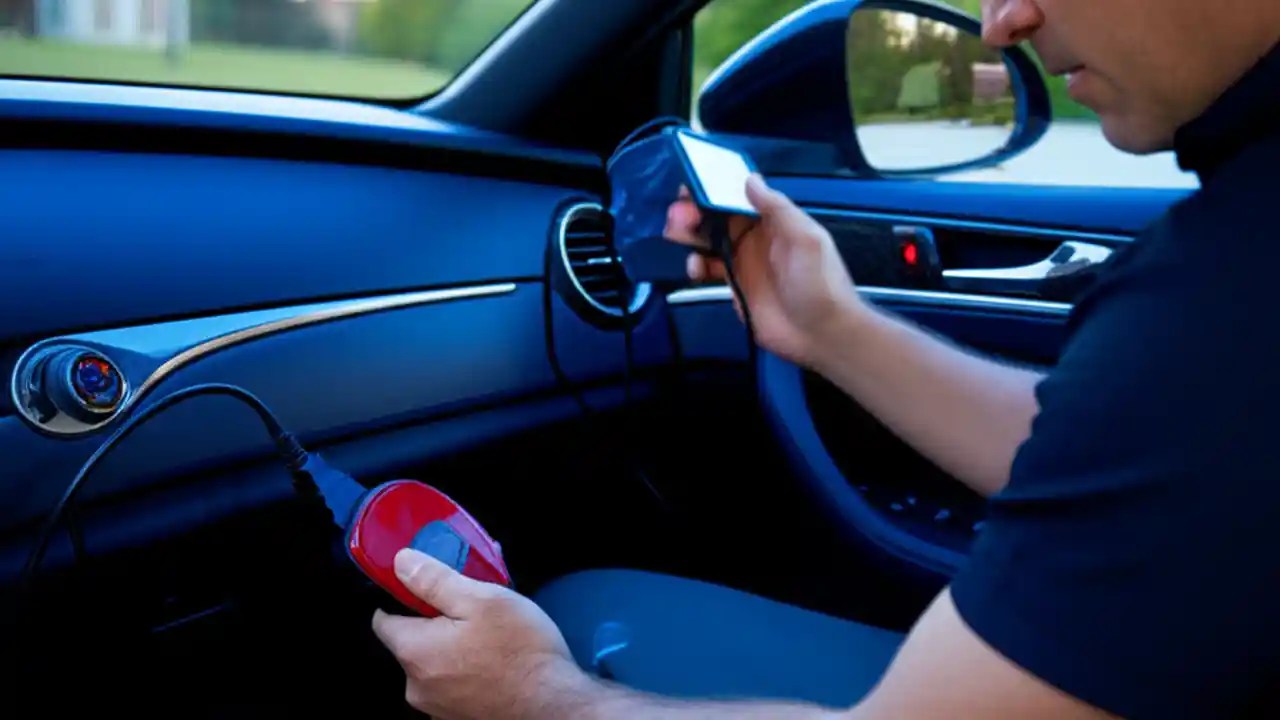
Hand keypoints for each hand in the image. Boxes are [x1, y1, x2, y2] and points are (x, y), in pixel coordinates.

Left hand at [371, 548, 583, 719]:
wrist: (555, 707)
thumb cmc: (520, 651)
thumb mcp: (481, 600)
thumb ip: (434, 580)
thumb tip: (399, 563)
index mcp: (414, 651)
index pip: (383, 620)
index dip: (401, 598)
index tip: (428, 588)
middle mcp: (416, 686)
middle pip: (411, 644)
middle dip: (435, 624)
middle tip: (472, 610)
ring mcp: (436, 708)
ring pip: (434, 666)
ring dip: (452, 649)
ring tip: (490, 636)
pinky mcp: (458, 718)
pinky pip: (452, 685)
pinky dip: (466, 672)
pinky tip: (494, 663)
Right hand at [665, 175, 863, 367]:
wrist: (823, 334)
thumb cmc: (820, 283)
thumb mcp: (806, 239)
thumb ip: (778, 208)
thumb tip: (750, 179)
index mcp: (774, 223)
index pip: (739, 199)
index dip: (715, 191)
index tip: (692, 188)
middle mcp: (756, 239)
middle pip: (718, 219)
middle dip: (695, 212)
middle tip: (677, 214)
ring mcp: (744, 264)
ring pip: (709, 242)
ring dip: (690, 235)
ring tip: (675, 233)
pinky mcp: (735, 289)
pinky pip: (709, 271)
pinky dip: (696, 265)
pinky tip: (694, 267)